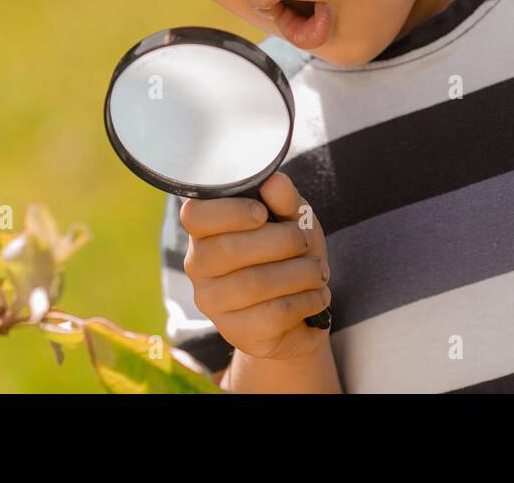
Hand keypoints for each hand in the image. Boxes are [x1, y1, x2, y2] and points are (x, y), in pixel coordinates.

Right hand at [179, 171, 331, 361]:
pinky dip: (306, 299)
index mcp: (206, 232)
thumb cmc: (288, 255)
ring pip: (254, 283)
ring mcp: (214, 303)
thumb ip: (284, 200)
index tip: (261, 212)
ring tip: (319, 271)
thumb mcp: (293, 220)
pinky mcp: (237, 332)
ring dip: (300, 273)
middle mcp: (199, 267)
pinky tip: (317, 295)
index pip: (194, 216)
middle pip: (228, 249)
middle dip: (281, 241)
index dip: (228, 212)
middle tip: (305, 242)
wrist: (301, 311)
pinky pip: (273, 313)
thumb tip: (275, 180)